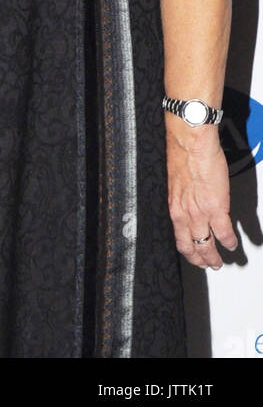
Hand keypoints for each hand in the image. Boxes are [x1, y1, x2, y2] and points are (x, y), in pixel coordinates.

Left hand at [165, 117, 237, 268]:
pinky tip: (233, 244)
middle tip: (208, 265)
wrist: (190, 141)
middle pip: (191, 247)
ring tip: (220, 262)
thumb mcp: (177, 183)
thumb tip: (190, 204)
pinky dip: (229, 242)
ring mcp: (199, 213)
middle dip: (200, 260)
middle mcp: (183, 213)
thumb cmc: (183, 154)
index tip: (194, 256)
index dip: (188, 251)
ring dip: (214, 257)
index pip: (179, 237)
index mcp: (174, 206)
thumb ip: (183, 198)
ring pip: (206, 245)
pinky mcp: (216, 207)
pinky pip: (223, 233)